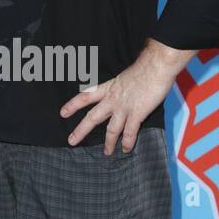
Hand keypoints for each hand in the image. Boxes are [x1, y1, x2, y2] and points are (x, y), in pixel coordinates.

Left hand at [59, 39, 196, 152]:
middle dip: (81, 130)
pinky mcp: (137, 113)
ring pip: (111, 129)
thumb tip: (124, 92)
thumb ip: (121, 86)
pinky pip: (129, 132)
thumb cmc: (145, 67)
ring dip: (108, 142)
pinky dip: (127, 142)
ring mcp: (124, 107)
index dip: (73, 104)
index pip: (86, 96)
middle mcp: (113, 99)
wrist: (156, 65)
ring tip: (106, 153)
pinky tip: (125, 149)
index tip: (63, 112)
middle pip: (92, 117)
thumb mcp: (125, 76)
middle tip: (71, 141)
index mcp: (109, 87)